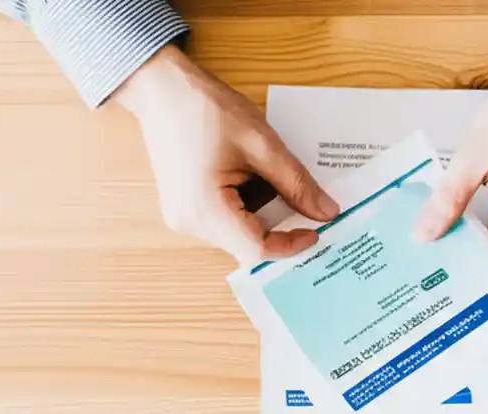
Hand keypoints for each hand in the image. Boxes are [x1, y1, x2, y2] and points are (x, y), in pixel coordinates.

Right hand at [114, 46, 339, 264]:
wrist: (161, 88)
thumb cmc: (206, 109)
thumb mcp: (262, 144)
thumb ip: (296, 183)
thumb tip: (326, 212)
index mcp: (205, 209)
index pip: (256, 250)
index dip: (291, 245)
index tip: (317, 229)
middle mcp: (189, 223)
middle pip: (245, 245)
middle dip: (279, 229)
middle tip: (305, 206)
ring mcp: (182, 217)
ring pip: (235, 234)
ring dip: (262, 215)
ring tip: (273, 181)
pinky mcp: (182, 208)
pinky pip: (222, 221)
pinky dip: (245, 207)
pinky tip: (251, 178)